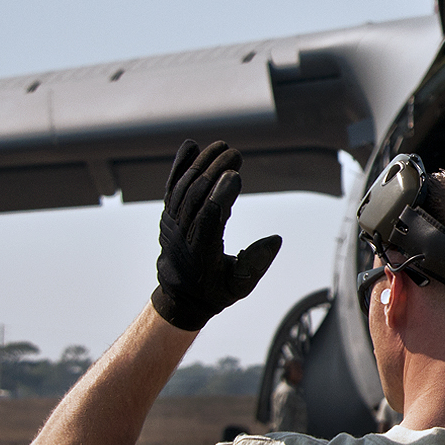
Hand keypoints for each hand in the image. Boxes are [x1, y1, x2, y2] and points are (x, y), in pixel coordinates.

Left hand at [150, 140, 282, 331]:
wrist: (182, 297)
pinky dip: (180, 166)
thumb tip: (275, 239)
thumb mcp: (240, 286)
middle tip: (234, 154)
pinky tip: (191, 147)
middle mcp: (182, 236)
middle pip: (196, 197)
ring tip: (221, 147)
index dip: (220, 195)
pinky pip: (173, 187)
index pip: (208, 219)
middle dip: (214, 171)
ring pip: (184, 188)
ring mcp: (172, 224)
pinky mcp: (169, 215)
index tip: (234, 174)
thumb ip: (256, 264)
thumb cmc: (216, 290)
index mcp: (201, 255)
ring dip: (201, 164)